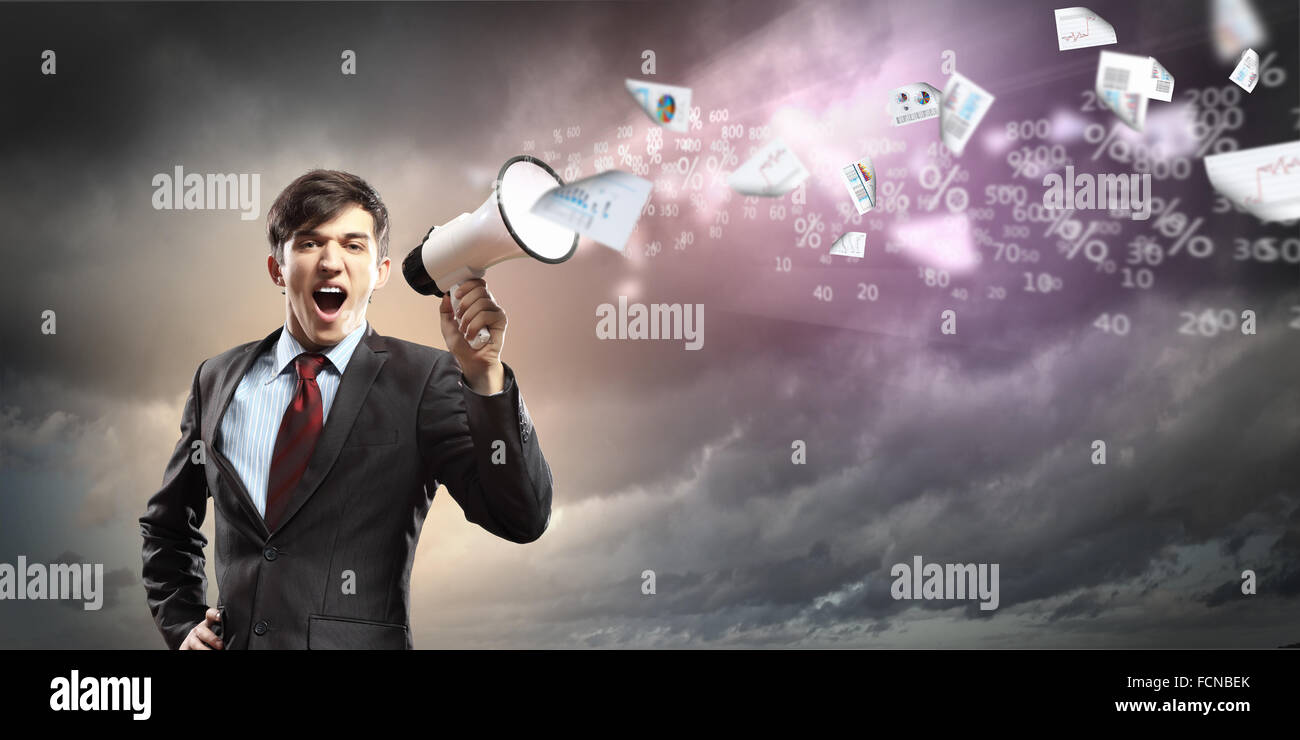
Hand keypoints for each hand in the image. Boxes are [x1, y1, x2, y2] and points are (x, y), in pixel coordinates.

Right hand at [180, 607, 223, 649]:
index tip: (220, 617)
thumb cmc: (210, 637)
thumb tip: (240, 636)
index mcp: (208, 623)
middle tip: (221, 646)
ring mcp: (191, 639)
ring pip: (195, 643)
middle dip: (212, 639)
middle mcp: (198, 630)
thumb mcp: (217, 631)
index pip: (210, 614)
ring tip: (212, 652)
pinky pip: (188, 650)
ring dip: (204, 649)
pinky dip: (195, 651)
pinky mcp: (185, 648)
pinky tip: (205, 651)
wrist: (192, 643)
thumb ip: (224, 630)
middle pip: (203, 631)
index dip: (214, 615)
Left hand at [439, 278, 505, 392]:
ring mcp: (495, 312)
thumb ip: (445, 310)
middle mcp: (488, 305)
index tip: (457, 295)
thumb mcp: (447, 326)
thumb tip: (446, 296)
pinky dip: (475, 325)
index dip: (467, 285)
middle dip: (465, 302)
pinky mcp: (501, 321)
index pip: (477, 284)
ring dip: (468, 317)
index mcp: (477, 302)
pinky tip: (472, 335)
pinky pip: (487, 315)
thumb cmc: (462, 345)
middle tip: (459, 317)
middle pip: (479, 289)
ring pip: (482, 302)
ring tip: (465, 330)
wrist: (471, 361)